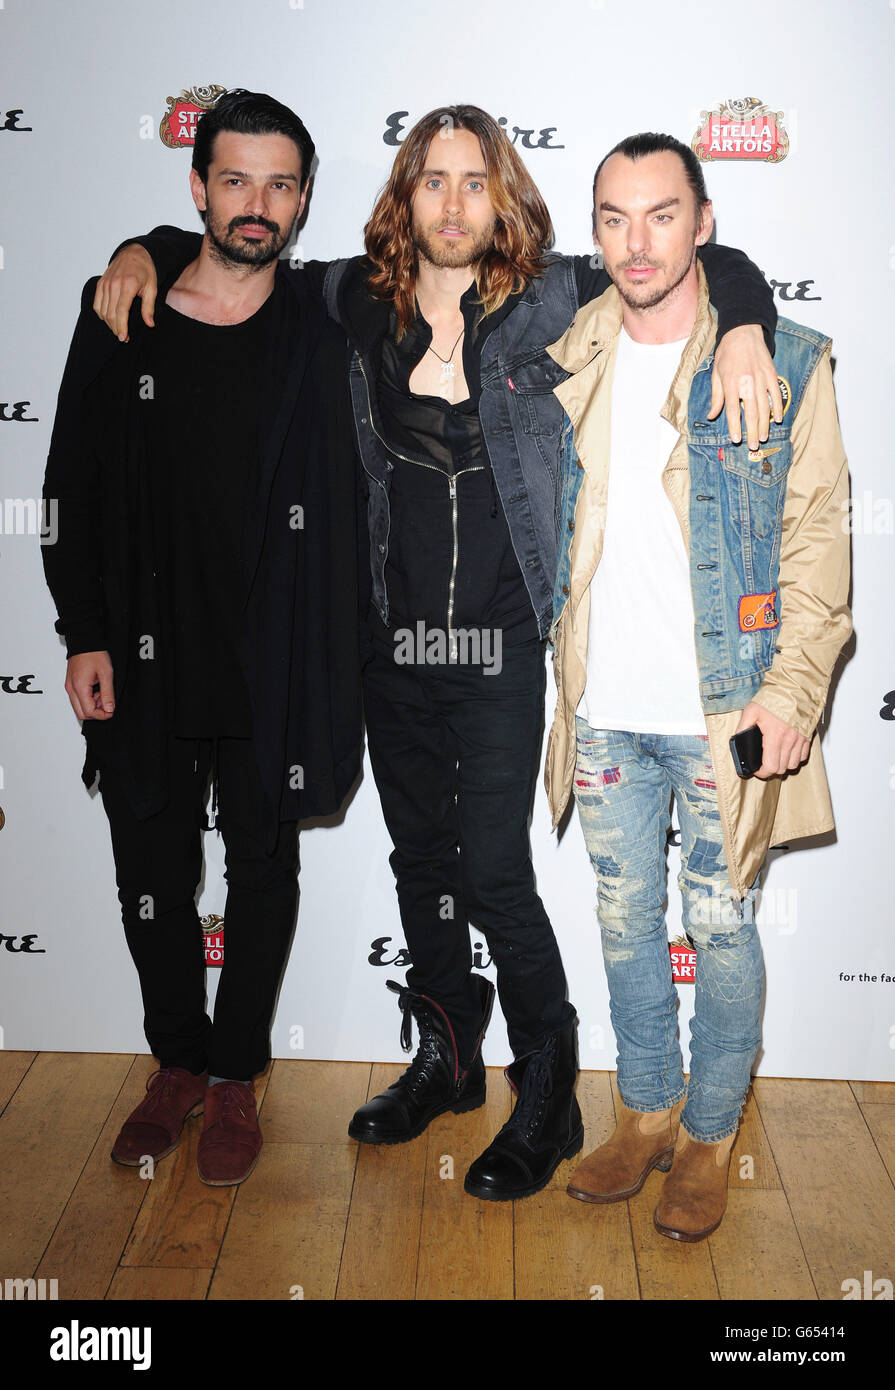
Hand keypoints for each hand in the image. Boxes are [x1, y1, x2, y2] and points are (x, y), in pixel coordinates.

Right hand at [65, 651, 114, 720]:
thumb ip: (108, 693)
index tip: (111, 711)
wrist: (84, 641)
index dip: (101, 715)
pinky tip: (96, 691)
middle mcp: (71, 689)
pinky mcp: (70, 684)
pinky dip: (88, 700)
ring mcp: (69, 687)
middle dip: (96, 713)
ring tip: (102, 694)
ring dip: (92, 706)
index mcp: (79, 687)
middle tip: (107, 704)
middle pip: (81, 713)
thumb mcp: (106, 674)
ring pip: (79, 707)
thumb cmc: (94, 653)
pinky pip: (77, 699)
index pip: (88, 712)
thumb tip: (109, 709)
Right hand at [92, 245, 156, 341]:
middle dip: (116, 328)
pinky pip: (97, 303)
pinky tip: (109, 318)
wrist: (134, 252)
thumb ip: (149, 307)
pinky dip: (101, 314)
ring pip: (102, 310)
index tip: (123, 337)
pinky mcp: (100, 283)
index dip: (121, 326)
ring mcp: (105, 283)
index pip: (121, 310)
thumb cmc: (145, 270)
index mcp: (128, 285)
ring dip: (109, 323)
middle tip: (124, 337)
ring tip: (118, 329)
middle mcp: (114, 284)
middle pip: (110, 313)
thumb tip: (150, 324)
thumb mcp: (152, 288)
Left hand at [708, 324, 783, 450]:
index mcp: (731, 383)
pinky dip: (778, 408)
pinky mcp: (772, 374)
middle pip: (750, 412)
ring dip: (764, 424)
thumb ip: (716, 396)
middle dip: (751, 431)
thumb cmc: (726, 353)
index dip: (734, 426)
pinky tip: (778, 419)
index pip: (732, 410)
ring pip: (764, 407)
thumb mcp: (716, 374)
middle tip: (752, 446)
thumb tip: (712, 415)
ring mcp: (761, 378)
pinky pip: (776, 394)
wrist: (743, 332)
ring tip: (763, 438)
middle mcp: (747, 382)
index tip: (736, 439)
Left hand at [735, 701, 808, 779]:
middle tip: (763, 764)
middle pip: (782, 769)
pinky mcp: (808, 736)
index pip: (771, 766)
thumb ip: (743, 727)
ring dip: (783, 765)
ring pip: (793, 765)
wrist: (795, 686)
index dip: (762, 773)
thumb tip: (737, 741)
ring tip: (775, 759)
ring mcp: (800, 739)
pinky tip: (787, 752)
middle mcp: (790, 740)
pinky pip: (803, 756)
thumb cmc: (774, 696)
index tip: (756, 770)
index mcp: (775, 735)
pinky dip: (795, 758)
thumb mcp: (751, 710)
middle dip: (771, 770)